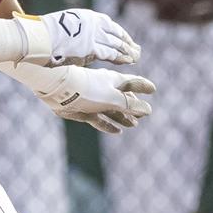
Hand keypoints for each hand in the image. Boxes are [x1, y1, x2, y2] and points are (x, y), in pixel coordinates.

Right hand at [26, 8, 140, 66]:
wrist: (38, 37)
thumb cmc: (44, 35)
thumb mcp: (64, 27)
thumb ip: (76, 33)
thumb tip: (78, 42)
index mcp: (86, 17)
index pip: (109, 25)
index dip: (119, 33)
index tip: (125, 39)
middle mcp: (93, 24)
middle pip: (116, 34)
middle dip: (127, 42)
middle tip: (136, 49)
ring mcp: (93, 36)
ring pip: (117, 44)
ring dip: (128, 51)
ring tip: (136, 57)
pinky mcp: (91, 49)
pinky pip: (112, 54)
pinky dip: (122, 57)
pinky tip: (130, 61)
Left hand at [28, 68, 156, 134]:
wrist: (60, 90)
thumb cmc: (88, 89)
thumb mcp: (112, 97)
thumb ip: (129, 104)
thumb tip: (147, 110)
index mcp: (114, 81)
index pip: (133, 83)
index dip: (143, 86)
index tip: (153, 89)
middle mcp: (105, 90)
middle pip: (123, 99)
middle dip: (133, 106)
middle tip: (143, 115)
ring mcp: (94, 101)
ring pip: (112, 110)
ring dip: (123, 117)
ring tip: (133, 124)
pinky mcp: (84, 111)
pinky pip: (99, 120)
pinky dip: (108, 125)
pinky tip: (117, 131)